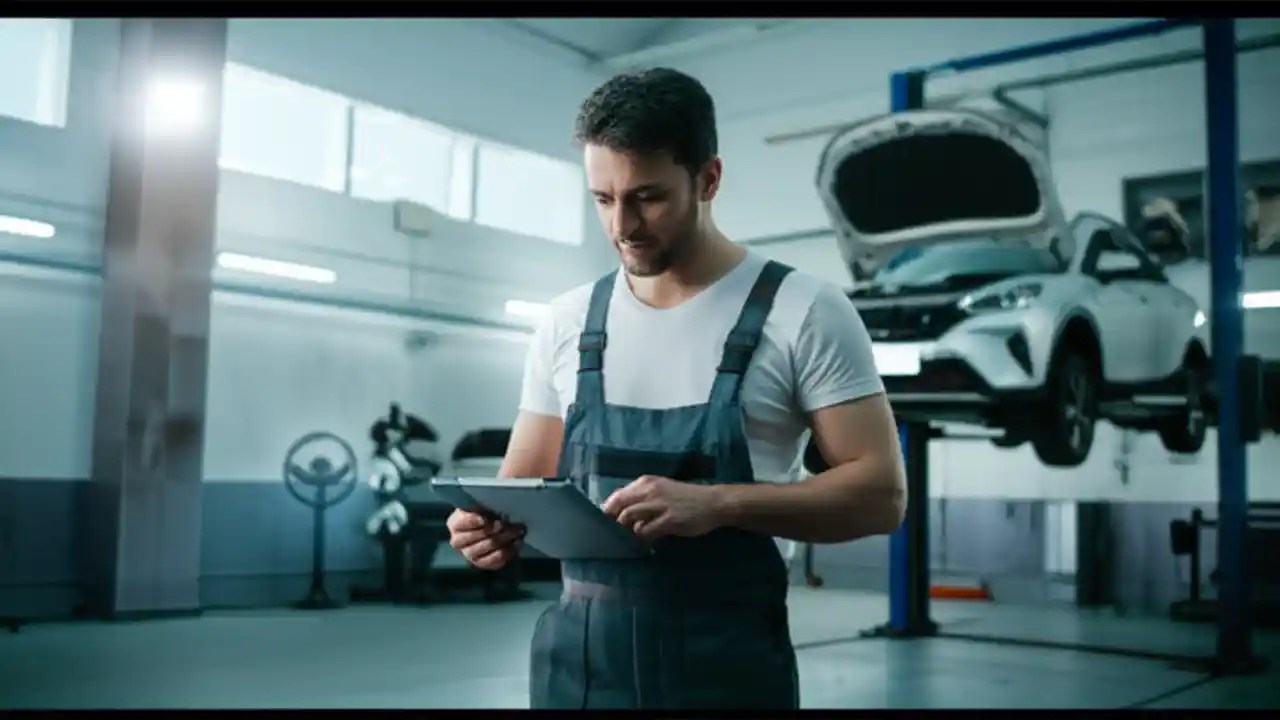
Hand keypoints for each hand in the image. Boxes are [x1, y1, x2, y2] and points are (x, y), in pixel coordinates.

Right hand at [447, 509, 524, 570]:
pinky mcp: (480, 564)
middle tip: (515, 524)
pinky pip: (495, 560)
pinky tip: (517, 543)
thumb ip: (485, 508)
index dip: (483, 520)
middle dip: (500, 529)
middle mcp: (458, 542)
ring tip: (519, 532)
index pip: (466, 521)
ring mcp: (468, 555)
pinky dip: (508, 551)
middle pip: (479, 535)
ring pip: (488, 547)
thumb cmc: (483, 513)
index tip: (497, 519)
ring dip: (506, 539)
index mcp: (455, 524)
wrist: (483, 528)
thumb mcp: (481, 506)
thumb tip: (500, 514)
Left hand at [601, 475, 726, 542]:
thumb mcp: (662, 491)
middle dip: (610, 522)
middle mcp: (650, 490)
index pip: (617, 495)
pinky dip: (641, 540)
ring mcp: (659, 504)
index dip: (608, 511)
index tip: (605, 525)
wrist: (714, 503)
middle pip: (618, 505)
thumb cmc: (687, 498)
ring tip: (626, 543)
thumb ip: (643, 500)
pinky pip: (646, 531)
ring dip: (624, 532)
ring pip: (628, 517)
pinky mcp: (669, 520)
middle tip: (609, 536)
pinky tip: (645, 547)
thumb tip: (624, 517)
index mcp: (646, 482)